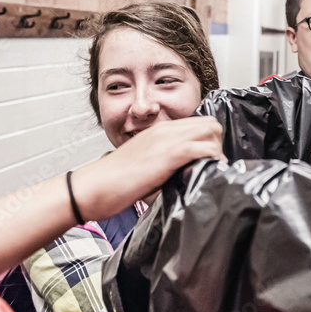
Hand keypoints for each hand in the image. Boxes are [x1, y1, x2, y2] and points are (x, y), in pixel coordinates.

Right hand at [72, 116, 223, 220]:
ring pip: (211, 131)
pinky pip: (203, 148)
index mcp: (159, 131)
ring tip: (211, 169)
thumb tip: (187, 172)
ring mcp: (167, 140)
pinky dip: (213, 159)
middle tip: (212, 164)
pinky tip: (208, 171)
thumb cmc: (115, 181)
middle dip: (217, 143)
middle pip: (210, 124)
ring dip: (217, 150)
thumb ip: (166, 162)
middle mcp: (165, 130)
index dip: (210, 141)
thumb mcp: (146, 164)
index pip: (199, 124)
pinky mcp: (169, 155)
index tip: (209, 158)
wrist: (92, 187)